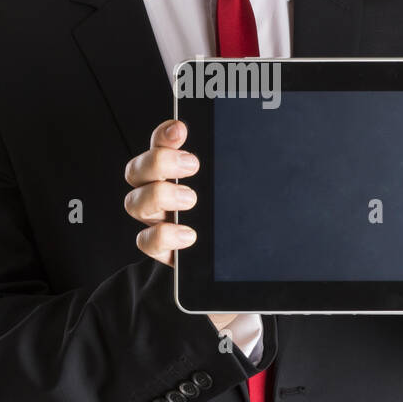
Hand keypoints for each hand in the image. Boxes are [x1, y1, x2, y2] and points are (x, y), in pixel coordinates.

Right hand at [124, 118, 237, 329]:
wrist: (239, 272)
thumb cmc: (243, 226)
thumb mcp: (246, 193)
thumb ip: (245, 169)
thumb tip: (268, 142)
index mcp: (179, 173)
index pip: (160, 145)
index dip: (163, 134)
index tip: (181, 129)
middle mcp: (164, 195)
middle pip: (138, 171)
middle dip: (159, 162)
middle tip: (190, 165)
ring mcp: (160, 222)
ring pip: (134, 202)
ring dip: (159, 196)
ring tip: (191, 201)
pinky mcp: (163, 251)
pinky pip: (146, 241)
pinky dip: (163, 235)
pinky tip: (188, 236)